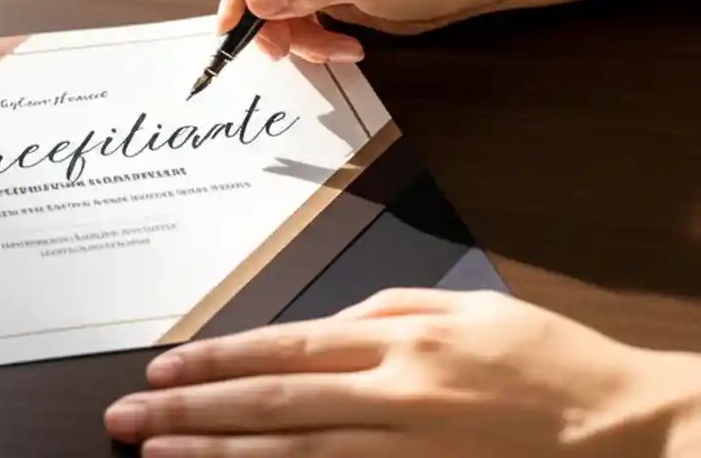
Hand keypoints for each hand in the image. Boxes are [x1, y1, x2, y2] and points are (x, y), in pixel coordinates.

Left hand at [105, 288, 700, 456]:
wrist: (623, 424)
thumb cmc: (542, 357)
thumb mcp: (462, 308)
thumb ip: (382, 314)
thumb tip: (315, 331)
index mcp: (400, 339)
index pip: (284, 346)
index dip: (218, 358)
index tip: (163, 364)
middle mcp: (394, 395)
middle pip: (270, 402)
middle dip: (191, 408)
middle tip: (127, 414)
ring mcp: (407, 449)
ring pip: (292, 455)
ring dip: (217, 456)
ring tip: (155, 454)